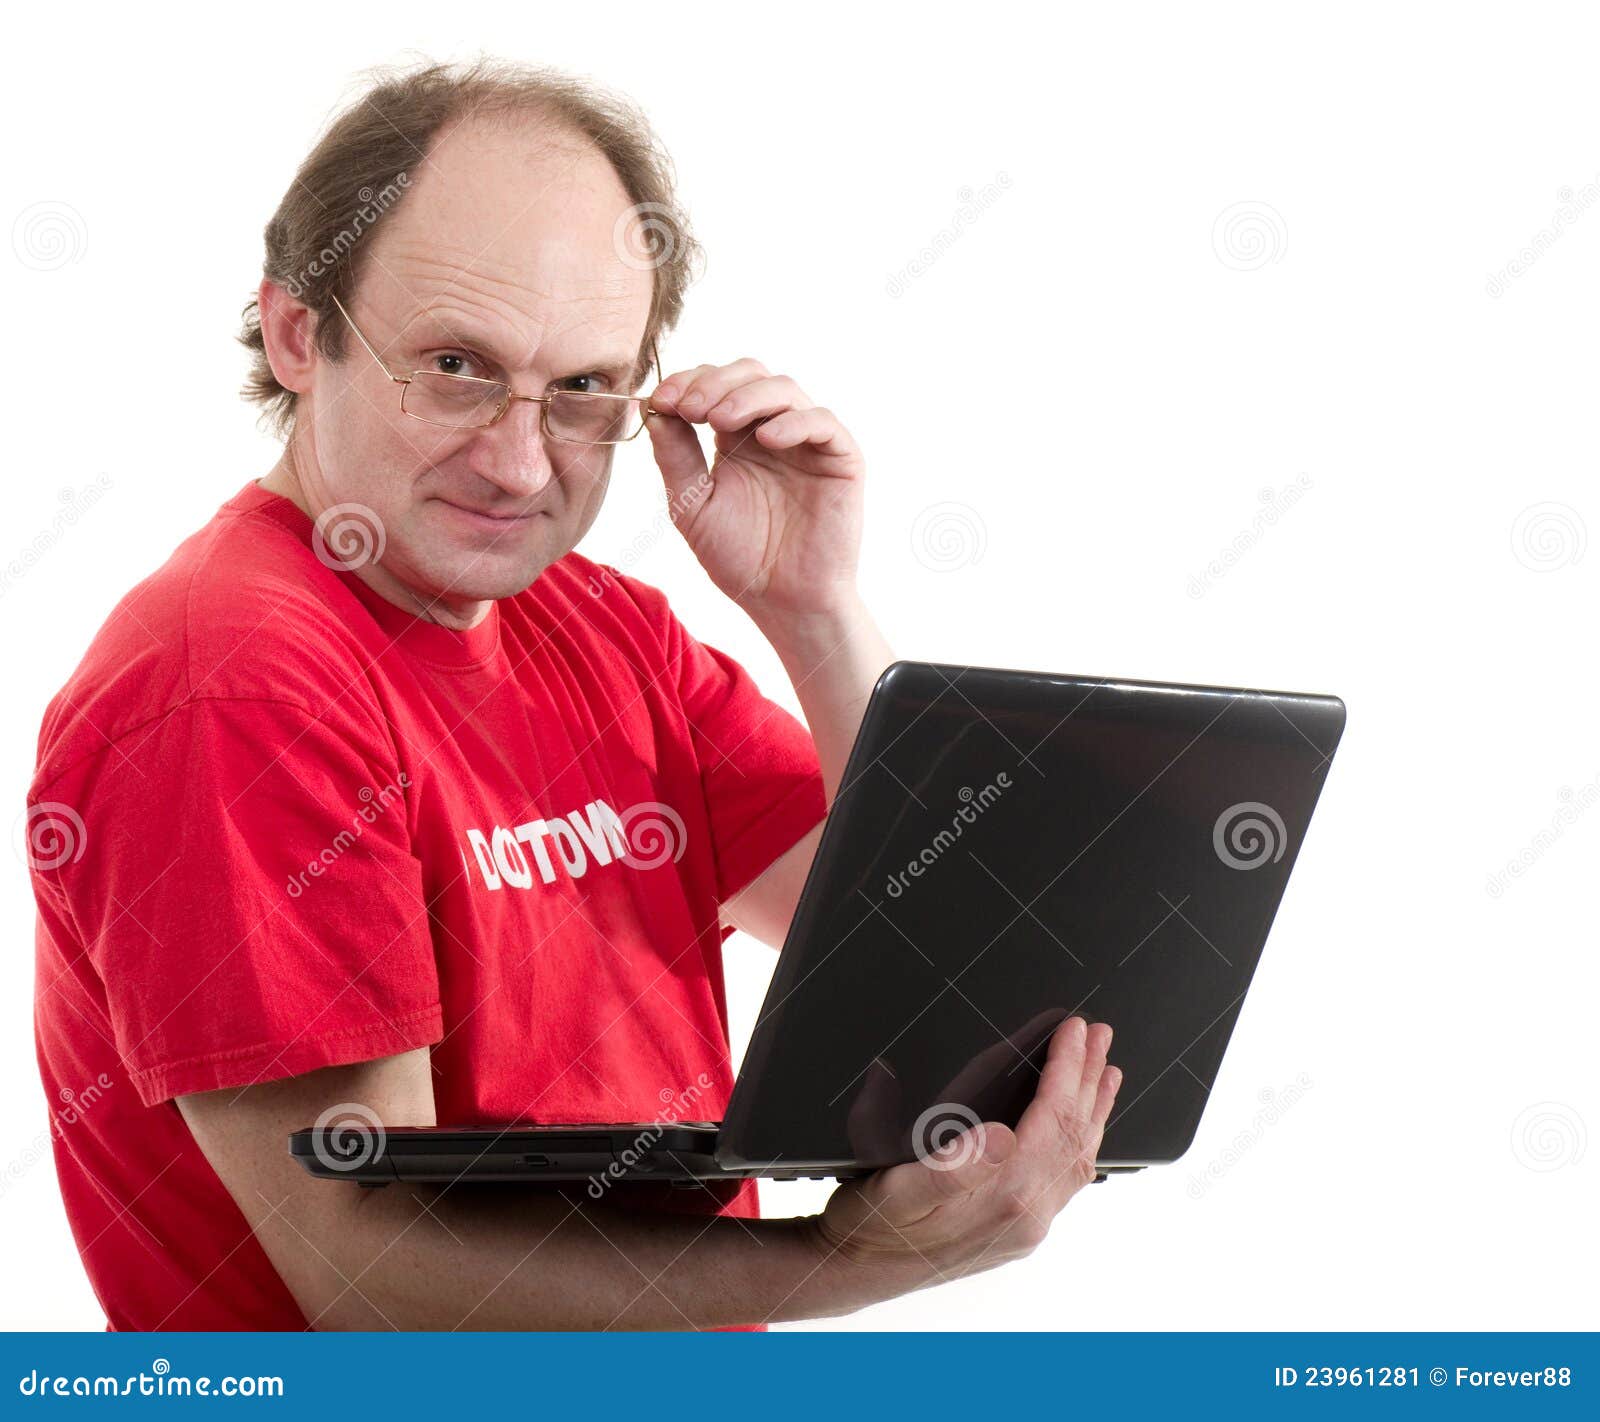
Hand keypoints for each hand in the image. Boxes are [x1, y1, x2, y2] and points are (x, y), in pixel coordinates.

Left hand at [646, 359, 864, 621]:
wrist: (781, 601)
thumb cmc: (738, 557)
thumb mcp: (692, 505)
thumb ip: (675, 457)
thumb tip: (652, 408)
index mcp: (734, 437)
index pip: (714, 386)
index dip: (688, 383)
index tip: (662, 400)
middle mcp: (771, 429)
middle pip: (749, 373)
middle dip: (715, 382)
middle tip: (690, 407)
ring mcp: (807, 441)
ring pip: (783, 388)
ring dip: (747, 396)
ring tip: (719, 419)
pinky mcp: (840, 457)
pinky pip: (822, 421)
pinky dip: (793, 421)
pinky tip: (767, 439)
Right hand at [811, 1017, 1120, 1303]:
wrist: (854, 1270)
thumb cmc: (870, 1225)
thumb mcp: (896, 1188)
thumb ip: (951, 1168)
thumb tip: (1001, 1137)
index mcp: (1003, 1196)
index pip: (1054, 1119)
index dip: (1067, 1068)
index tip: (1075, 1029)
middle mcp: (1026, 1215)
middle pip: (1075, 1135)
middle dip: (1088, 1078)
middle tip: (1099, 1035)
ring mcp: (1026, 1225)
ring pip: (1078, 1158)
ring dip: (1092, 1109)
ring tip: (1104, 1072)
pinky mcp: (1018, 1230)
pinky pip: (1066, 1180)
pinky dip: (1080, 1142)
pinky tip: (1079, 1129)